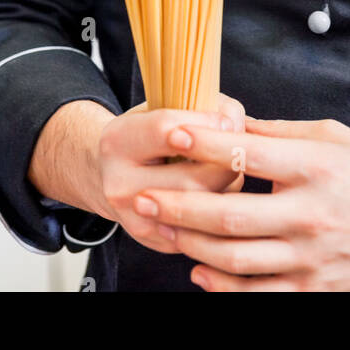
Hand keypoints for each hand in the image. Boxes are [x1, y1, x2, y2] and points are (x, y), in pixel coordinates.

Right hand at [28, 93, 244, 255]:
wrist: (109, 174)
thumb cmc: (145, 134)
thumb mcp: (160, 107)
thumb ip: (200, 106)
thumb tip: (235, 125)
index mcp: (118, 142)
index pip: (166, 131)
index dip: (205, 124)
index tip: (228, 120)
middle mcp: (120, 186)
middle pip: (191, 180)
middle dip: (225, 164)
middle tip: (239, 151)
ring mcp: (137, 220)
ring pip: (202, 209)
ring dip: (228, 187)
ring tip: (229, 169)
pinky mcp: (156, 242)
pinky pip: (204, 230)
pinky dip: (221, 209)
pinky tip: (221, 192)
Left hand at [131, 115, 349, 289]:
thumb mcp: (334, 136)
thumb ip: (279, 133)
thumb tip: (229, 123)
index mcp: (315, 166)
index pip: (246, 155)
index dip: (202, 144)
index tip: (169, 133)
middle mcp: (310, 214)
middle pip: (228, 215)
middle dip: (176, 205)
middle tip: (140, 196)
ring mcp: (310, 256)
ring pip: (234, 258)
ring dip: (189, 244)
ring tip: (158, 229)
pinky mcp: (312, 288)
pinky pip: (257, 294)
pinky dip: (221, 286)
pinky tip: (197, 269)